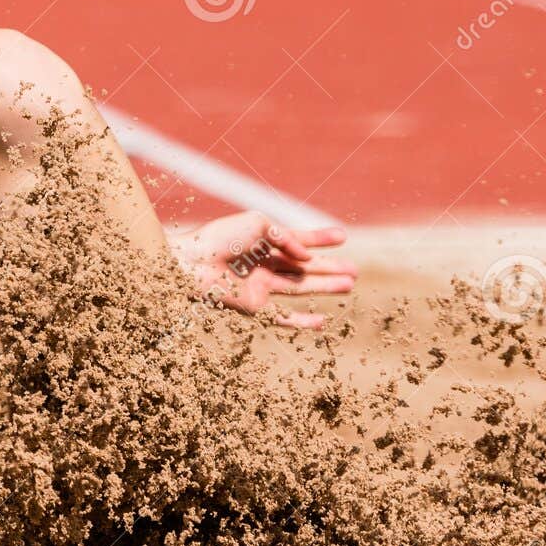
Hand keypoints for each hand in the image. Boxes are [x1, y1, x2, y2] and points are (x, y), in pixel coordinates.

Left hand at [170, 211, 357, 328]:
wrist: (190, 264)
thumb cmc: (218, 238)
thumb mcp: (258, 224)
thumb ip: (286, 237)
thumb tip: (307, 257)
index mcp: (263, 242)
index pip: (298, 240)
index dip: (320, 238)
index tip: (343, 236)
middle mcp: (264, 265)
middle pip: (304, 268)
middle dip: (330, 268)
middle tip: (355, 270)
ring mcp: (261, 287)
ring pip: (301, 288)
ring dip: (326, 287)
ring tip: (350, 285)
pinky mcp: (254, 308)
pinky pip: (283, 318)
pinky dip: (302, 321)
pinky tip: (322, 321)